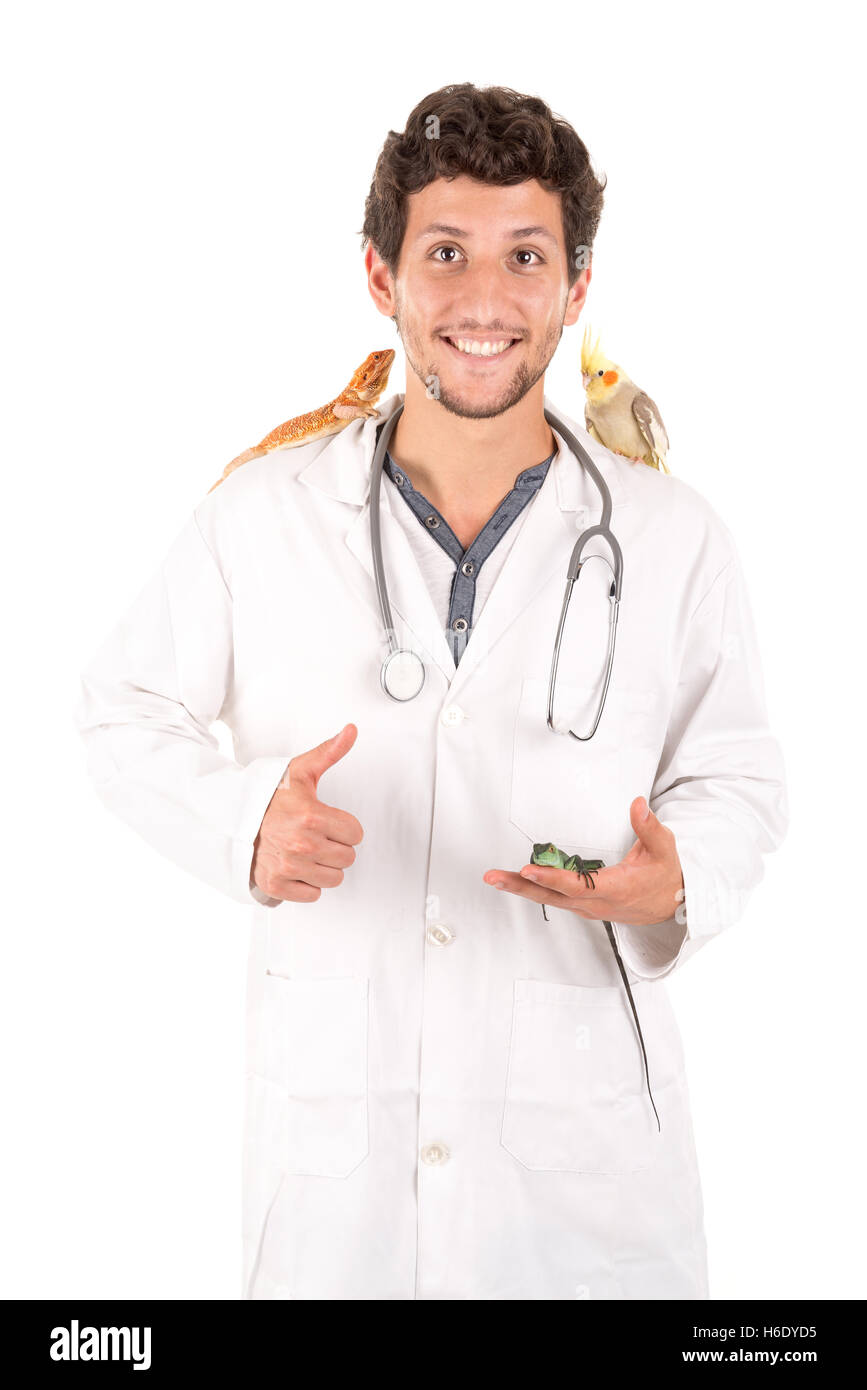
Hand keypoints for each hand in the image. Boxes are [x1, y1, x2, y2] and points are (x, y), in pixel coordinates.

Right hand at [251, 724, 363, 903]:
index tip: (328, 821)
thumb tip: (351, 730)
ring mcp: (288, 867)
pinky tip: (296, 867)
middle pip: (347, 858)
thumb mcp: (300, 771)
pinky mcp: (276, 885)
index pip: (356, 834)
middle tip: (316, 836)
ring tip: (306, 851)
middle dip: (336, 846)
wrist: (232, 817)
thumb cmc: (268, 796)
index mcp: (312, 816)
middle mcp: (302, 844)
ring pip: (333, 879)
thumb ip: (329, 752)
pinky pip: (312, 894)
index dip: (345, 827)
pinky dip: (307, 884)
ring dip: (323, 866)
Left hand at [483, 797, 683, 925]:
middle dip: (521, 887)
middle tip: (494, 877)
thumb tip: (637, 804)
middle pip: (554, 897)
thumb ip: (649, 827)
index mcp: (616, 888)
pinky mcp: (586, 906)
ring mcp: (590, 907)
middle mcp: (598, 903)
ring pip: (551, 900)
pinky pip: (556, 899)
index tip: (528, 870)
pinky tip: (517, 882)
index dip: (552, 879)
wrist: (672, 904)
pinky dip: (536, 890)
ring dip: (522, 889)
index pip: (578, 885)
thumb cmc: (666, 876)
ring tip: (496, 878)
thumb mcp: (664, 849)